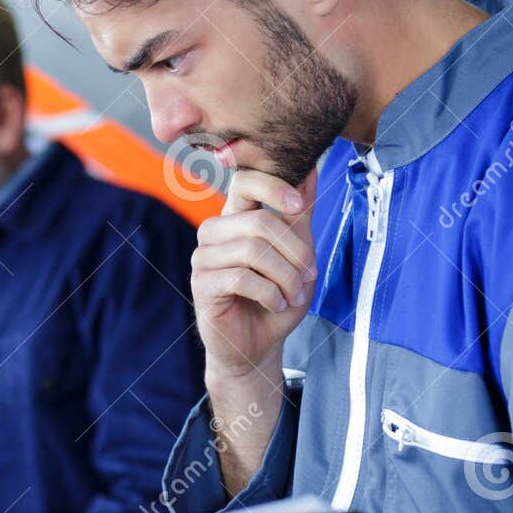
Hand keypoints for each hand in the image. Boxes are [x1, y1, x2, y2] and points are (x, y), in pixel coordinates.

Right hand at [192, 169, 317, 382]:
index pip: (245, 180)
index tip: (298, 206)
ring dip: (285, 276)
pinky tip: (276, 304)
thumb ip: (299, 214)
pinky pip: (242, 277)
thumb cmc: (276, 297)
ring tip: (293, 294)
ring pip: (253, 251)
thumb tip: (310, 167)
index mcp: (236, 216)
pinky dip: (270, 293)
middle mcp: (215, 232)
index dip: (273, 185)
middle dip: (295, 251)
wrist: (258, 345)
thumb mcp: (297, 253)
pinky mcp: (202, 284)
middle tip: (309, 274)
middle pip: (259, 221)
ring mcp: (204, 257)